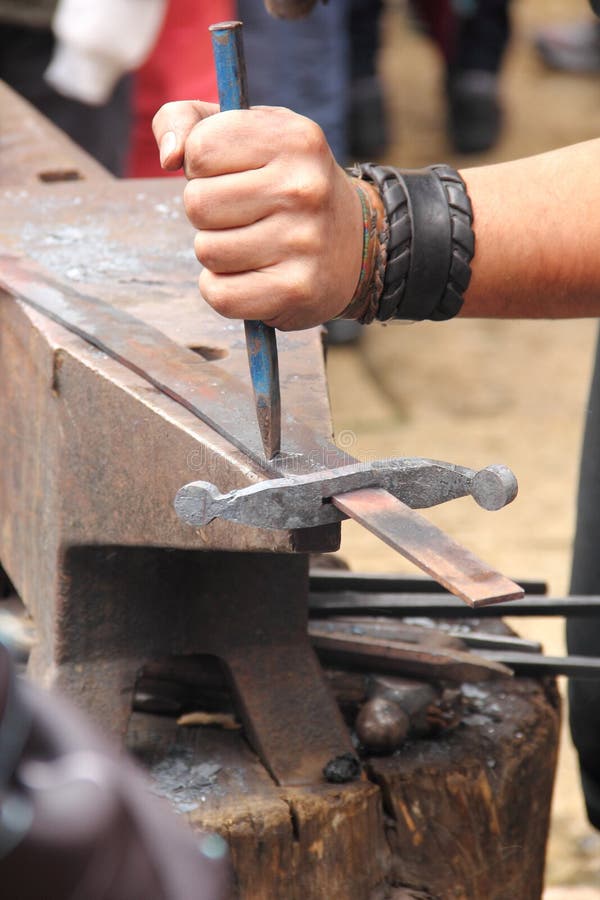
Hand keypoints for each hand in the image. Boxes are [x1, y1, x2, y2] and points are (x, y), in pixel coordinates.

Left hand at [152, 101, 362, 329]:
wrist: (356, 246)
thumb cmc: (285, 182)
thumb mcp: (250, 133)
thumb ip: (190, 122)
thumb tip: (168, 155)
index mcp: (293, 138)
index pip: (199, 149)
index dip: (202, 166)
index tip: (231, 174)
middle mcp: (303, 188)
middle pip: (197, 203)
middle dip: (207, 212)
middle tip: (243, 215)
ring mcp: (303, 242)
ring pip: (206, 250)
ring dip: (216, 252)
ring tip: (252, 245)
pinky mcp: (295, 290)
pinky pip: (219, 293)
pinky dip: (222, 288)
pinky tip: (252, 277)